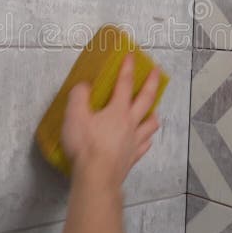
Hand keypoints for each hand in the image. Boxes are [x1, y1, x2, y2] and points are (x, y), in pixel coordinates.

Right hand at [61, 54, 160, 188]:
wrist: (96, 178)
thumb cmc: (85, 146)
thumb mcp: (74, 116)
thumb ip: (78, 97)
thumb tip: (84, 86)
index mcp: (117, 111)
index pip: (124, 84)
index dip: (128, 68)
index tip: (132, 54)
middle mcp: (131, 124)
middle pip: (146, 100)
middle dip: (152, 83)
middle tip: (157, 71)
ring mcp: (134, 142)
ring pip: (150, 124)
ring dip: (152, 114)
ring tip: (153, 110)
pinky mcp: (132, 158)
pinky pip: (144, 145)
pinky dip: (146, 139)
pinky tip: (144, 139)